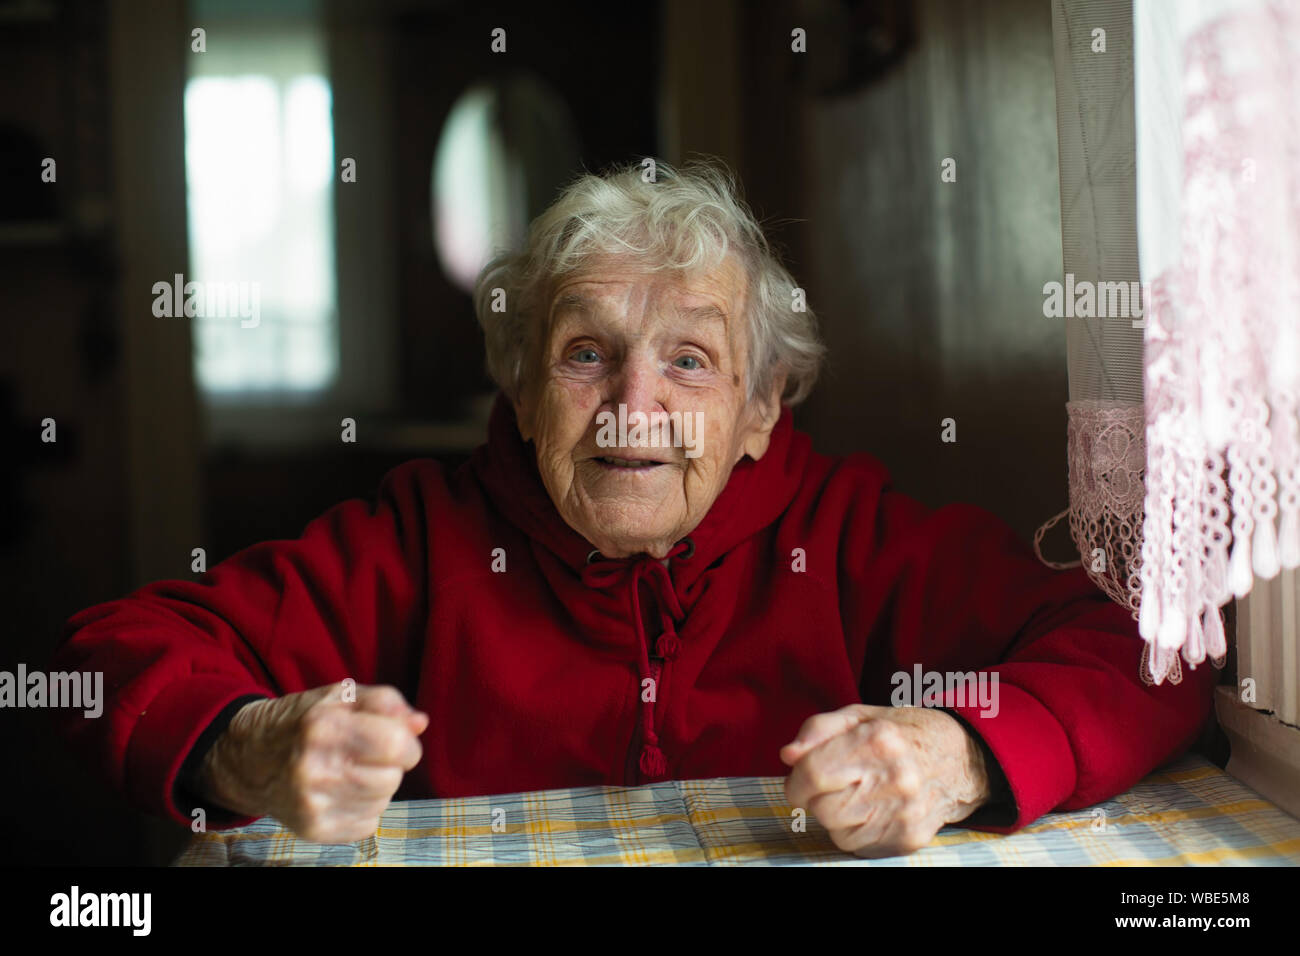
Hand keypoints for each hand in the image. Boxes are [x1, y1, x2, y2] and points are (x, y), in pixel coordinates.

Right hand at [196, 682, 427, 843]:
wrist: (247, 758)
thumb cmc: (302, 721)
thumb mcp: (341, 696)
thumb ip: (386, 702)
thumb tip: (420, 723)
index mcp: (323, 728)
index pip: (397, 745)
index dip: (405, 741)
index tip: (394, 737)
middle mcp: (314, 770)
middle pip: (393, 777)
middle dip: (390, 764)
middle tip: (364, 753)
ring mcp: (312, 805)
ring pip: (383, 801)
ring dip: (377, 786)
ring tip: (348, 770)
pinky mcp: (313, 830)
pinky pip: (368, 823)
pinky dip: (363, 808)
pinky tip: (340, 791)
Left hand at [780, 704, 990, 857]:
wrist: (958, 758)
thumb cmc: (900, 734)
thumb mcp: (859, 716)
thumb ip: (818, 730)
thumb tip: (788, 755)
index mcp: (878, 741)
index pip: (815, 773)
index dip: (796, 781)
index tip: (797, 781)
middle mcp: (895, 779)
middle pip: (823, 807)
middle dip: (816, 798)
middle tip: (832, 785)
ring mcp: (905, 813)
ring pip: (836, 831)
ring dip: (834, 816)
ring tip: (855, 795)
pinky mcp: (909, 839)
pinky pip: (857, 847)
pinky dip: (853, 832)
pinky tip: (870, 811)